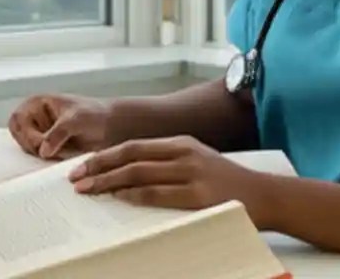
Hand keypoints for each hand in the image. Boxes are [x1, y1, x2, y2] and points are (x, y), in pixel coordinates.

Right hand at [7, 94, 114, 158]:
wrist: (112, 127)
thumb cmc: (95, 115)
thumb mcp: (76, 120)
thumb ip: (58, 133)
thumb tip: (42, 150)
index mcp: (37, 103)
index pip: (18, 119)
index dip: (26, 133)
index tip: (40, 144)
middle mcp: (35, 117)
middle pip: (18, 135)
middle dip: (31, 145)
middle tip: (48, 152)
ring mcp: (40, 132)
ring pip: (27, 148)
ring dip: (39, 154)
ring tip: (60, 152)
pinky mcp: (48, 147)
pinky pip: (38, 156)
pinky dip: (46, 160)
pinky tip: (61, 157)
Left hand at [68, 136, 271, 222]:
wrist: (264, 195)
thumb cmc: (227, 183)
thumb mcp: (198, 161)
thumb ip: (168, 163)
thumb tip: (130, 175)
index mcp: (180, 143)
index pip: (134, 146)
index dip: (105, 155)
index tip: (84, 165)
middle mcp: (183, 153)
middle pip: (131, 156)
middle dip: (99, 167)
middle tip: (76, 178)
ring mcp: (191, 173)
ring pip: (139, 174)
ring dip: (109, 182)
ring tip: (88, 189)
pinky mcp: (198, 195)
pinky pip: (158, 193)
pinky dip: (135, 195)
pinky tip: (119, 197)